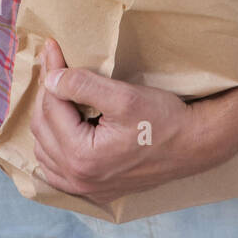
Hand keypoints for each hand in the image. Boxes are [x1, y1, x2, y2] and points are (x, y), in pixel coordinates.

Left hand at [29, 39, 220, 204]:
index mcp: (82, 157)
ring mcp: (86, 189)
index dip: (51, 73)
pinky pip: (58, 171)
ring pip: (45, 151)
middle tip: (55, 66)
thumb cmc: (164, 119)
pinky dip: (53, 147)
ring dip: (47, 120)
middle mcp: (79, 179)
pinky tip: (62, 128)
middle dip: (47, 94)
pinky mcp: (95, 190)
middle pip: (43, 128)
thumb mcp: (124, 96)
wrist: (194, 144)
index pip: (51, 107)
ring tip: (58, 92)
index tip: (52, 47)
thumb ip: (82, 86)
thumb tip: (51, 78)